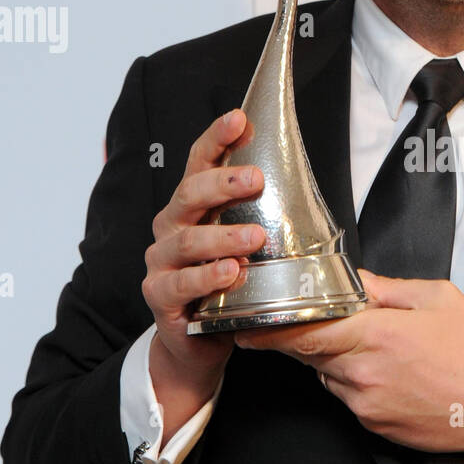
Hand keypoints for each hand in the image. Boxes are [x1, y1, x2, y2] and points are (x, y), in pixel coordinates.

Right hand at [141, 110, 265, 428]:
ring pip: (186, 240)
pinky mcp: (160, 297)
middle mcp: (170, 228)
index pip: (198, 164)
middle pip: (189, 195)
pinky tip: (232, 273)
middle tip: (256, 178)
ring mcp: (161, 262)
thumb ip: (261, 216)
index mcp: (191, 208)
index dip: (216, 139)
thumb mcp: (245, 247)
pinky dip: (208, 277)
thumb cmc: (228, 287)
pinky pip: (181, 283)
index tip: (239, 118)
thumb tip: (303, 184)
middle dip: (222, 183)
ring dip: (223, 236)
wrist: (199, 344)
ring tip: (256, 237)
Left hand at [235, 270, 463, 463]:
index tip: (247, 322)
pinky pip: (347, 397)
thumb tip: (355, 280)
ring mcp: (365, 402)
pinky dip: (353, 381)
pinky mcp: (372, 424)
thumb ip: (387, 288)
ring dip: (333, 359)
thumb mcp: (437, 299)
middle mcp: (363, 371)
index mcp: (376, 334)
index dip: (270, 328)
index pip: (304, 331)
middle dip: (302, 337)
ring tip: (373, 348)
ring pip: (327, 375)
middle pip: (308, 353)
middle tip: (302, 322)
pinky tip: (387, 372)